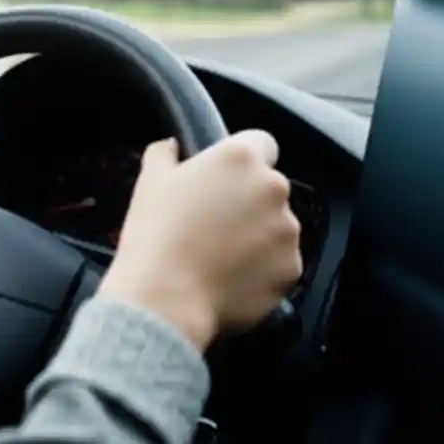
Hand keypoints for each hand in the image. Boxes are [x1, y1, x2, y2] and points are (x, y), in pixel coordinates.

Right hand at [98, 130, 302, 350]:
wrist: (165, 299)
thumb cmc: (155, 236)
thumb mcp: (151, 182)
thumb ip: (165, 154)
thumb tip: (170, 147)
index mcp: (241, 158)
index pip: (262, 144)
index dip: (245, 161)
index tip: (227, 180)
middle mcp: (273, 187)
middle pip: (270, 187)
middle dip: (251, 202)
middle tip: (217, 224)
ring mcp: (288, 229)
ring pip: (279, 226)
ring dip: (260, 235)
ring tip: (221, 255)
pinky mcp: (292, 267)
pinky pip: (282, 262)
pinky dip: (265, 268)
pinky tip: (233, 277)